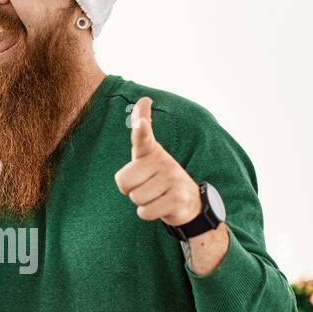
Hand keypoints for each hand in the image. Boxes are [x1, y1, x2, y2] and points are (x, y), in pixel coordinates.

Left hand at [113, 97, 202, 224]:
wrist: (188, 202)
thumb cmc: (159, 177)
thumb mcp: (147, 155)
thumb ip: (141, 132)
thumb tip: (144, 99)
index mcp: (151, 151)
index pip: (143, 137)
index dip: (141, 128)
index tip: (139, 121)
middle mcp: (163, 162)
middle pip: (124, 181)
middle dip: (129, 189)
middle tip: (144, 186)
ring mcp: (172, 180)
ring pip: (136, 198)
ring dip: (140, 202)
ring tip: (154, 196)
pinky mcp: (177, 199)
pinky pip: (145, 212)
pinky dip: (147, 213)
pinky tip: (159, 206)